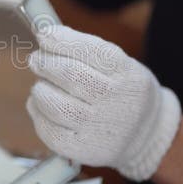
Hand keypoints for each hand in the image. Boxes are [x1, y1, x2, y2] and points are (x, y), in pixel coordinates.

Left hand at [27, 25, 180, 180]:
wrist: (146, 136)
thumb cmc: (123, 93)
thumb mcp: (122, 66)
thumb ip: (89, 52)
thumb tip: (47, 36)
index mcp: (127, 74)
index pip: (93, 52)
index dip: (63, 41)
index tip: (44, 34)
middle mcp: (116, 101)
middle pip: (72, 76)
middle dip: (46, 63)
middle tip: (36, 60)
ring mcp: (99, 128)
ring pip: (56, 105)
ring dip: (40, 90)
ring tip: (40, 85)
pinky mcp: (83, 149)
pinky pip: (50, 130)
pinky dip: (38, 113)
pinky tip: (39, 105)